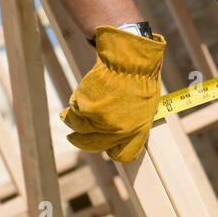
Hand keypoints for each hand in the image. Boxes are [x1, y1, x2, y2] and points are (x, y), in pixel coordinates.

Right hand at [60, 25, 165, 162]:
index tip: (106, 145)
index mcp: (136, 133)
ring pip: (79, 129)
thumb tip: (119, 132)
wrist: (130, 61)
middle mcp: (117, 132)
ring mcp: (100, 122)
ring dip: (74, 121)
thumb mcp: (146, 106)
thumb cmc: (141, 80)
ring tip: (71, 115)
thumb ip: (133, 124)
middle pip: (94, 146)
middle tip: (74, 138)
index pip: (123, 155)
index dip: (113, 150)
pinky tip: (78, 99)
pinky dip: (73, 107)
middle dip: (82, 142)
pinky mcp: (85, 109)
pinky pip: (74, 113)